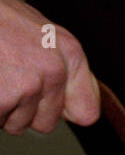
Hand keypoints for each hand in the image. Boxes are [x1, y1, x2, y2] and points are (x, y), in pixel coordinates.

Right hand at [0, 0, 99, 133]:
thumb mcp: (38, 31)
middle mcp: (54, 70)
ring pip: (16, 124)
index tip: (44, 100)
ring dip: (0, 108)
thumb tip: (81, 111)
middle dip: (22, 110)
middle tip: (4, 78)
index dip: (62, 111)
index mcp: (68, 51)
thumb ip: (62, 66)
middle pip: (46, 123)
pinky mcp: (2, 98)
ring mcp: (27, 85)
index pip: (86, 112)